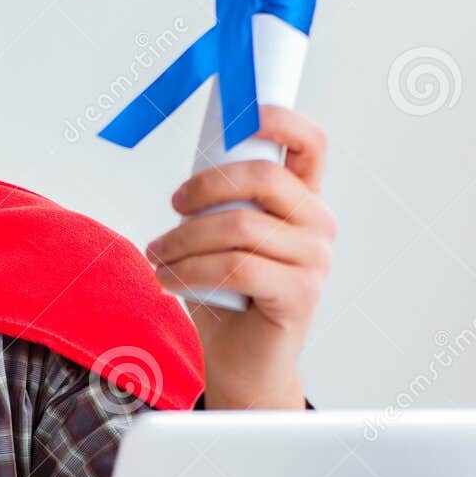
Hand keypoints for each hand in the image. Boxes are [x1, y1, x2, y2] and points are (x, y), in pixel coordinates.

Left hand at [144, 105, 333, 409]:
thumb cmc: (226, 292)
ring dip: (182, 240)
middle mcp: (317, 225)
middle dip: (206, 186)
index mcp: (301, 201)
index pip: (309, 143)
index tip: (236, 116)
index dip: (277, 119)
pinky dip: (188, 270)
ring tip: (158, 256)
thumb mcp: (217, 235)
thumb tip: (191, 164)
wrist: (241, 360)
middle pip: (264, 178)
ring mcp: (314, 260)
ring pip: (238, 226)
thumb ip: (217, 199)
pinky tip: (167, 280)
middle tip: (173, 206)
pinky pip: (235, 266)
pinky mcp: (299, 295)